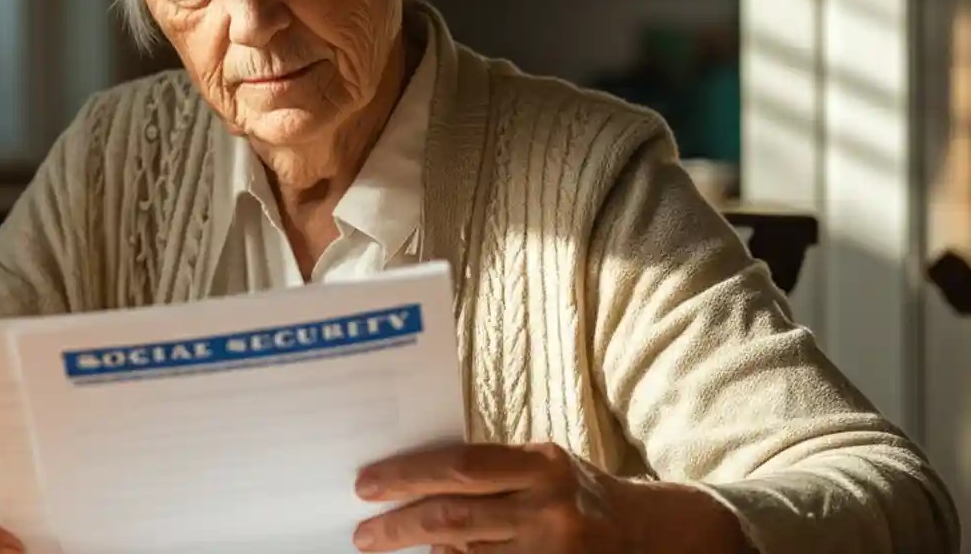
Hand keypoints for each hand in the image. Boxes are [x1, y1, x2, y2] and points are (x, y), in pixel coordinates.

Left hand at [353, 443, 748, 553]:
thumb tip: (412, 478)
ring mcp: (554, 552)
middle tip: (363, 532)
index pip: (461, 466)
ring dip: (424, 553)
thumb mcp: (541, 464)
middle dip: (399, 526)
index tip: (367, 484)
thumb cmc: (574, 490)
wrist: (644, 533)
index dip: (408, 475)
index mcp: (543, 464)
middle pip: (454, 518)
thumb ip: (489, 471)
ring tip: (388, 543)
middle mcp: (550, 508)